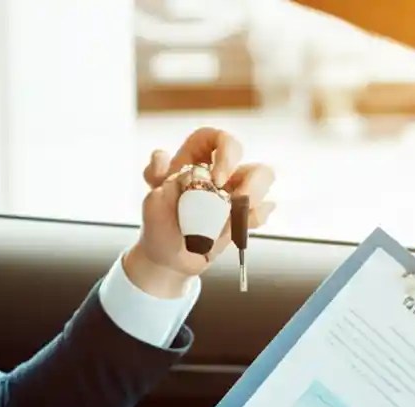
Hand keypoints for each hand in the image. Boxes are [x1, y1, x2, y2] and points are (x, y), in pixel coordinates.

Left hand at [123, 127, 276, 297]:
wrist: (169, 261)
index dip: (224, 148)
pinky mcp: (243, 212)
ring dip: (256, 195)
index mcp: (191, 161)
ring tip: (238, 218)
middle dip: (244, 174)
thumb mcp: (152, 203)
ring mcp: (231, 190)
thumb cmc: (159, 228)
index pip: (212, 137)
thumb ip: (158, 179)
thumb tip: (169, 160)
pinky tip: (237, 231)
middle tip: (233, 201)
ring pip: (262, 175)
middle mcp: (215, 171)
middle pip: (241, 153)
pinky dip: (255, 218)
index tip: (218, 177)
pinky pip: (262, 208)